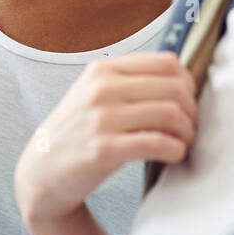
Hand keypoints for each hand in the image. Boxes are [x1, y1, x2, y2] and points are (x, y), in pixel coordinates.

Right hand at [15, 52, 196, 225]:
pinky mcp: (103, 150)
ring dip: (187, 132)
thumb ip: (129, 82)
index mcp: (103, 69)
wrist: (41, 171)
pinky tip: (173, 155)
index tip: (188, 101)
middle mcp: (101, 89)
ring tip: (183, 142)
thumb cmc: (76, 132)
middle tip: (190, 128)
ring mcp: (101, 119)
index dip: (187, 82)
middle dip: (192, 111)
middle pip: (174, 88)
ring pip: (170, 114)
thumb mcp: (94, 94)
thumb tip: (181, 79)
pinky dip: (175, 150)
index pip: (166, 62)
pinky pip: (157, 143)